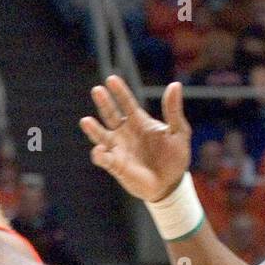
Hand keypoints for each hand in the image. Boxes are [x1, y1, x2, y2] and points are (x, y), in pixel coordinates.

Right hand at [80, 74, 191, 202]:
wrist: (171, 184)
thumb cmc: (175, 157)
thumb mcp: (179, 131)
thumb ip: (173, 110)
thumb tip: (175, 85)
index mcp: (139, 122)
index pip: (126, 103)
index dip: (119, 92)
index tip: (111, 80)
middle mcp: (125, 133)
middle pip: (110, 115)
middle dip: (104, 103)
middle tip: (97, 90)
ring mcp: (118, 149)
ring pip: (101, 136)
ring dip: (93, 129)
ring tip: (86, 121)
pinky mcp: (116, 166)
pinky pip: (104, 159)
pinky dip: (100, 155)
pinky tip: (99, 150)